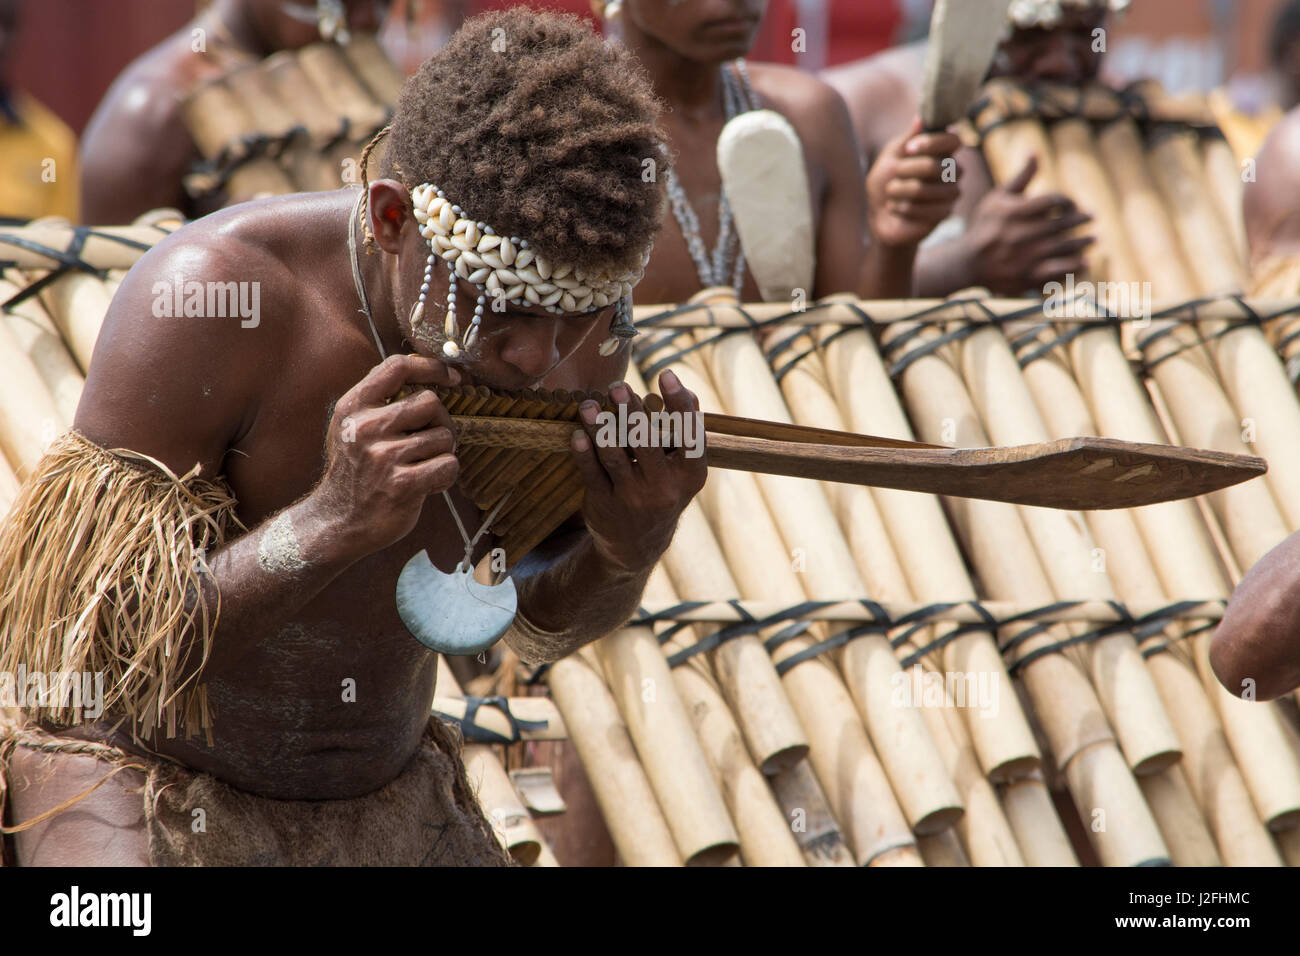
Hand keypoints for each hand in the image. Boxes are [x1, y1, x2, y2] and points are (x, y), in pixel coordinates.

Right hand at [316, 354, 462, 554]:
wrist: (338, 521)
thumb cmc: (355, 471)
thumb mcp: (351, 426)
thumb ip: (379, 399)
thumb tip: (427, 371)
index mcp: (353, 407)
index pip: (397, 367)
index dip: (431, 367)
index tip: (452, 377)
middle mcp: (365, 427)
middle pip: (431, 402)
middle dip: (440, 422)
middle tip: (431, 442)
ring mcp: (384, 456)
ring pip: (444, 436)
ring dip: (442, 453)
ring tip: (422, 467)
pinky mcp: (403, 484)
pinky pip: (448, 465)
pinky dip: (446, 475)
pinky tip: (427, 484)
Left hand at [571, 369, 707, 574]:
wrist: (637, 543)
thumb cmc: (663, 487)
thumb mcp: (682, 465)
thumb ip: (683, 423)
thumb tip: (679, 382)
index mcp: (690, 474)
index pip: (689, 435)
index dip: (679, 404)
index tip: (666, 374)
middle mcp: (664, 488)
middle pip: (647, 443)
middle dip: (631, 412)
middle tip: (618, 386)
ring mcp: (633, 498)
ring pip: (615, 456)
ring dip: (600, 427)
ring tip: (589, 404)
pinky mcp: (605, 504)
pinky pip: (592, 474)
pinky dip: (583, 453)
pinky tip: (577, 433)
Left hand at [867, 117, 963, 248]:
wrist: (877, 214)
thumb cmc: (885, 181)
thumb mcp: (891, 156)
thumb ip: (907, 139)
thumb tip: (920, 119)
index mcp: (941, 152)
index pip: (954, 140)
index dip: (932, 143)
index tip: (909, 148)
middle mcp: (952, 171)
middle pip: (937, 166)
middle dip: (907, 170)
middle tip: (894, 174)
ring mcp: (951, 193)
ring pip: (926, 189)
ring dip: (900, 190)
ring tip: (891, 192)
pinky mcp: (944, 213)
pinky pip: (924, 209)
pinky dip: (903, 207)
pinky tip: (896, 207)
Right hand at [962, 155, 1094, 294]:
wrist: (967, 262)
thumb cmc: (986, 225)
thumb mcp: (997, 198)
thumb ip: (1021, 178)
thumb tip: (1035, 152)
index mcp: (1012, 212)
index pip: (1052, 201)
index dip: (1067, 201)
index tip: (1071, 204)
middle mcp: (1018, 235)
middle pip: (1061, 224)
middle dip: (1079, 220)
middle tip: (1091, 218)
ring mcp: (1022, 257)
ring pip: (1062, 247)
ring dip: (1082, 243)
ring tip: (1093, 240)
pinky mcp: (1025, 277)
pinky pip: (1056, 271)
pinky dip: (1073, 267)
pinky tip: (1085, 263)